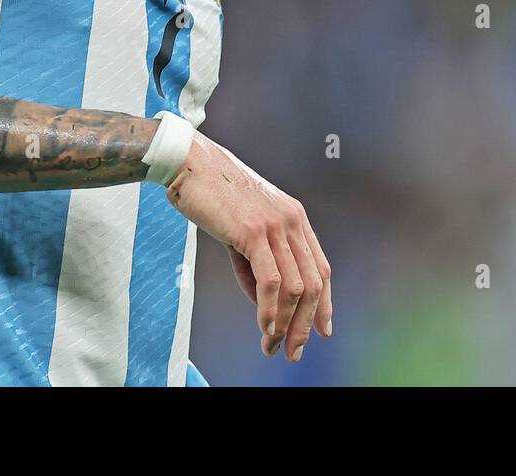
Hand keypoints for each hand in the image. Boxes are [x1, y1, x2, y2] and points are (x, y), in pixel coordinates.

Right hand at [165, 132, 331, 361]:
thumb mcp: (243, 230)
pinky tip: (264, 326)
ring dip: (287, 323)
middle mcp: (292, 221)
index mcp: (294, 218)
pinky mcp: (253, 232)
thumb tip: (265, 304)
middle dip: (307, 323)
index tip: (323, 330)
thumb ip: (256, 264)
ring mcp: (275, 226)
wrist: (190, 164)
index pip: (321, 267)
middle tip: (294, 351)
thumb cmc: (212, 196)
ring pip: (296, 287)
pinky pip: (272, 281)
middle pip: (314, 283)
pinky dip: (271, 310)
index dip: (325, 302)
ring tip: (273, 345)